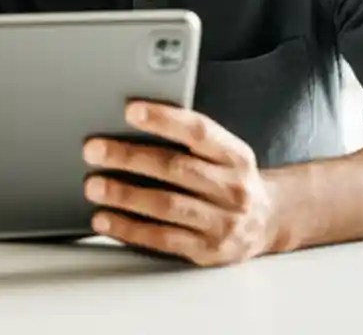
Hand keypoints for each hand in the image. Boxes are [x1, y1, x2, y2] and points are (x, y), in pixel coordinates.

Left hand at [82, 102, 279, 266]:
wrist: (268, 221)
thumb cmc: (230, 179)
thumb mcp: (223, 153)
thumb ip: (188, 140)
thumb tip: (130, 123)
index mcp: (234, 155)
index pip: (199, 131)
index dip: (164, 119)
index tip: (130, 110)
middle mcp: (232, 188)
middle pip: (176, 168)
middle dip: (130, 157)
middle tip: (94, 150)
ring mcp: (222, 222)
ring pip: (167, 206)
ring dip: (125, 195)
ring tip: (94, 186)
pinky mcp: (207, 251)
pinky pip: (163, 239)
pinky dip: (129, 229)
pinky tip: (105, 219)